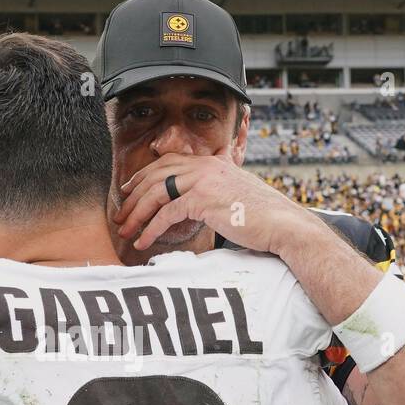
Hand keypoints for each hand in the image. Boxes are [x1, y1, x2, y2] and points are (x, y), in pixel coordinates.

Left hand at [114, 153, 302, 254]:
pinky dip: (151, 229)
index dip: (144, 175)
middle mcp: (206, 167)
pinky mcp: (203, 200)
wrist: (283, 225)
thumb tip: (201, 203)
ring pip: (156, 193)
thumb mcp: (237, 195)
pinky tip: (142, 242)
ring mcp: (204, 181)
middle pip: (156, 175)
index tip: (129, 190)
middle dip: (134, 196)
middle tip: (120, 215)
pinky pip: (166, 214)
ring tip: (125, 231)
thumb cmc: (263, 217)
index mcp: (212, 163)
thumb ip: (217, 191)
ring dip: (137, 214)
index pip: (168, 162)